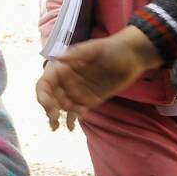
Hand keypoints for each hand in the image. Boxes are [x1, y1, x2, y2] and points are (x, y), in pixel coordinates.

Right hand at [37, 26, 160, 130]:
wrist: (133, 56)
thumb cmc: (113, 48)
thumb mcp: (95, 48)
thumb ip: (76, 53)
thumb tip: (58, 58)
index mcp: (63, 68)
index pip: (45, 83)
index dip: (43, 95)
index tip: (48, 106)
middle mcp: (67, 81)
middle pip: (50, 97)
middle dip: (49, 109)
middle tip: (54, 119)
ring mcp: (77, 91)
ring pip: (61, 106)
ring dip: (56, 117)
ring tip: (56, 127)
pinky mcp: (88, 100)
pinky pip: (76, 112)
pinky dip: (71, 120)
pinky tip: (70, 128)